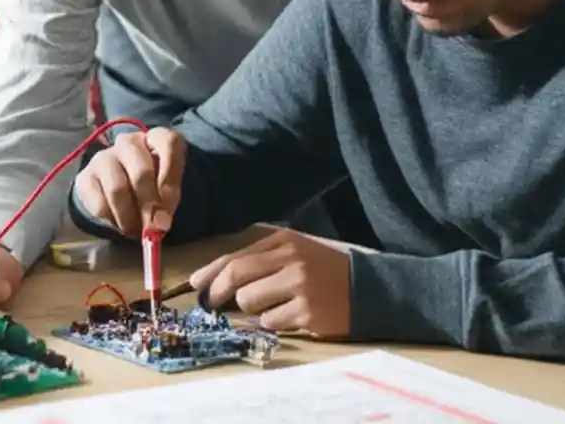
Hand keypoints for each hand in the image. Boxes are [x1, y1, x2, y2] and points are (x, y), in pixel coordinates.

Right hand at [73, 127, 184, 236]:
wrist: (119, 190)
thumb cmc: (152, 186)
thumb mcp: (168, 187)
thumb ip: (168, 200)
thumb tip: (159, 224)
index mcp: (155, 138)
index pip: (167, 143)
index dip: (171, 175)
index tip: (170, 205)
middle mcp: (128, 142)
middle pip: (141, 172)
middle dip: (149, 206)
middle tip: (153, 228)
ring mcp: (104, 157)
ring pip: (117, 189)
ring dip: (129, 217)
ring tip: (135, 231)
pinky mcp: (85, 178)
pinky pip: (99, 204)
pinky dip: (112, 220)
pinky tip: (119, 224)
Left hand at [189, 228, 350, 338]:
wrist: (370, 290)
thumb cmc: (324, 271)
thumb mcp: (294, 253)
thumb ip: (258, 261)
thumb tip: (212, 279)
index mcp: (283, 241)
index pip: (235, 256)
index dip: (210, 272)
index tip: (195, 285)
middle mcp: (290, 259)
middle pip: (236, 275)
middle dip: (217, 292)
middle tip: (210, 304)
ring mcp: (299, 285)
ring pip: (248, 301)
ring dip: (252, 308)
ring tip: (272, 305)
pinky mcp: (307, 312)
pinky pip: (270, 321)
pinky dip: (273, 322)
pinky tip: (290, 316)